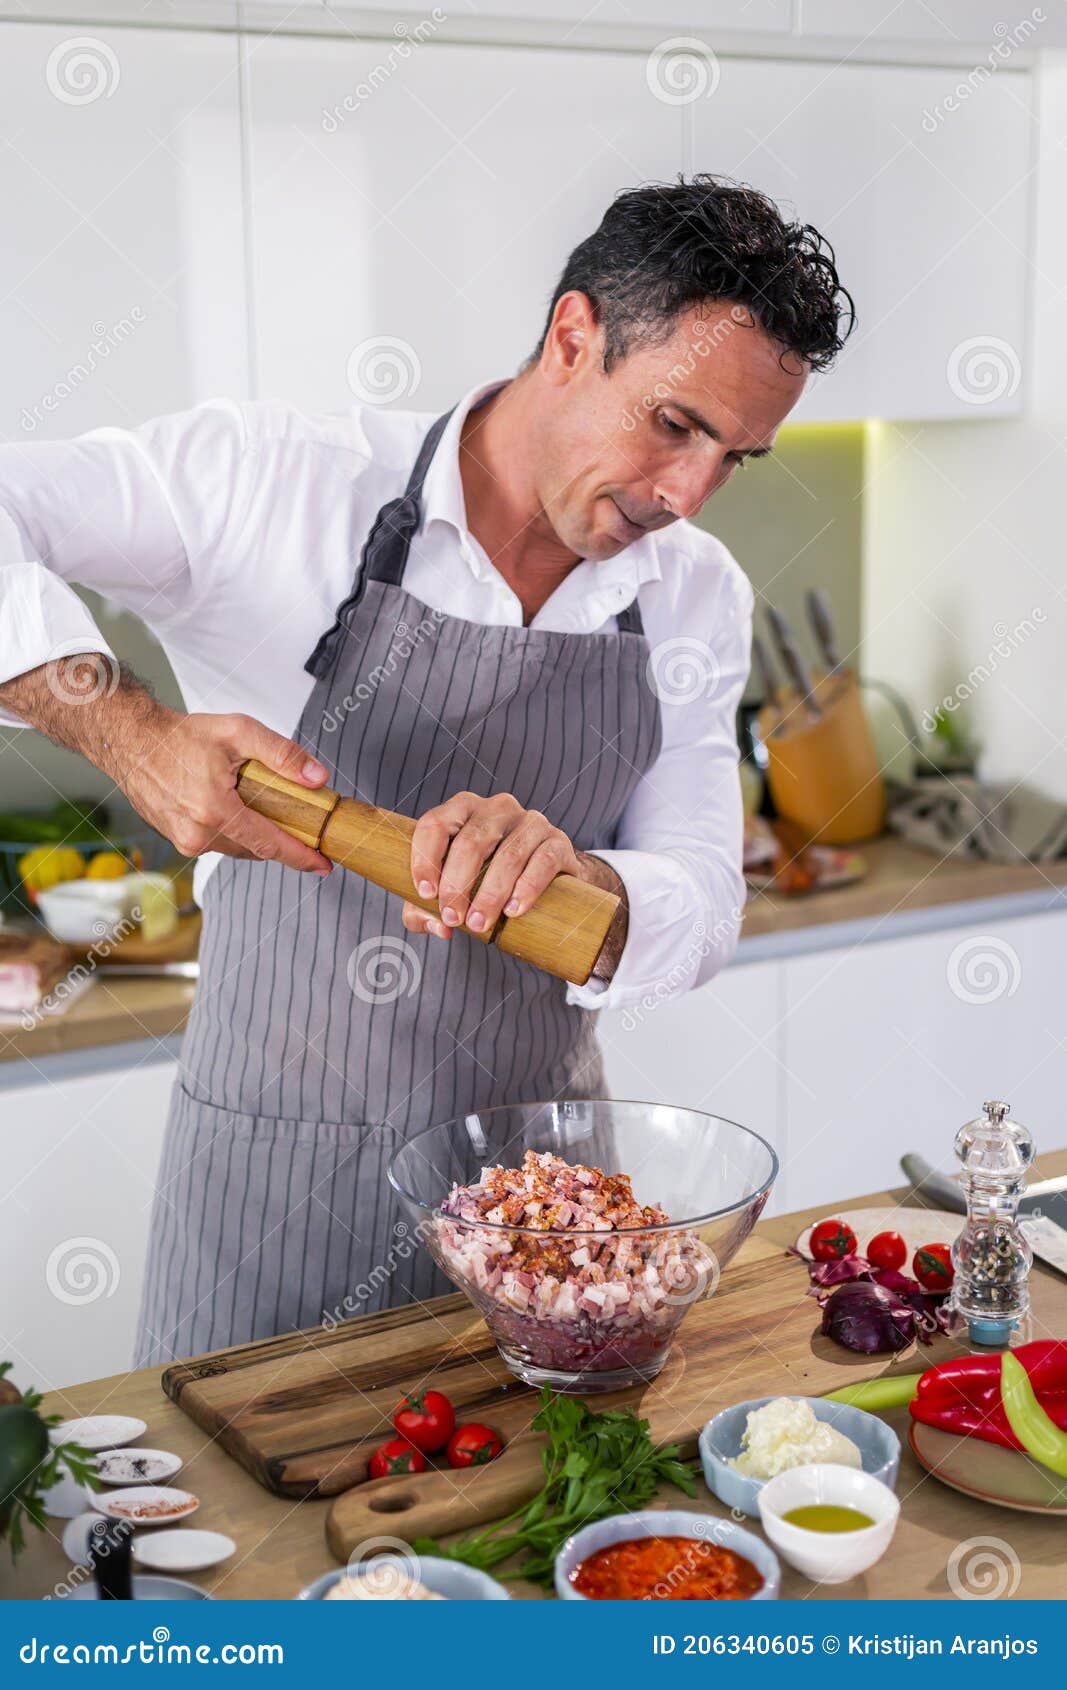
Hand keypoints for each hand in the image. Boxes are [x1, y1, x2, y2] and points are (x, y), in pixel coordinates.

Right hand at [121, 705, 333, 872]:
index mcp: (215, 811)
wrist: (133, 741)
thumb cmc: (181, 736)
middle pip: (256, 848)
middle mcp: (198, 834)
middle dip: (282, 841)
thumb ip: (282, 755)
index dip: (301, 856)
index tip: (324, 865)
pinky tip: (239, 810)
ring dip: (257, 835)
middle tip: (305, 827)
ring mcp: (185, 841)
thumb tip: (316, 778)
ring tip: (271, 813)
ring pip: (237, 848)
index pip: (270, 843)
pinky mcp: (178, 840)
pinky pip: (219, 843)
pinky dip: (235, 832)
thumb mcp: (239, 732)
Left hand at [401, 791, 583, 941]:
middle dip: (457, 885)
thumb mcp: (455, 886)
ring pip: (507, 855)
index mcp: (463, 809)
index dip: (426, 860)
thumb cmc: (488, 880)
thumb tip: (437, 925)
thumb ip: (430, 905)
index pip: (435, 824)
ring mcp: (530, 821)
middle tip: (453, 918)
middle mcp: (497, 808)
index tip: (426, 894)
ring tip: (480, 925)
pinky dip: (526, 888)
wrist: (547, 878)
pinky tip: (513, 910)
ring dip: (489, 895)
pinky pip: (542, 861)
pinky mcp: (558, 841)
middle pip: (470, 843)